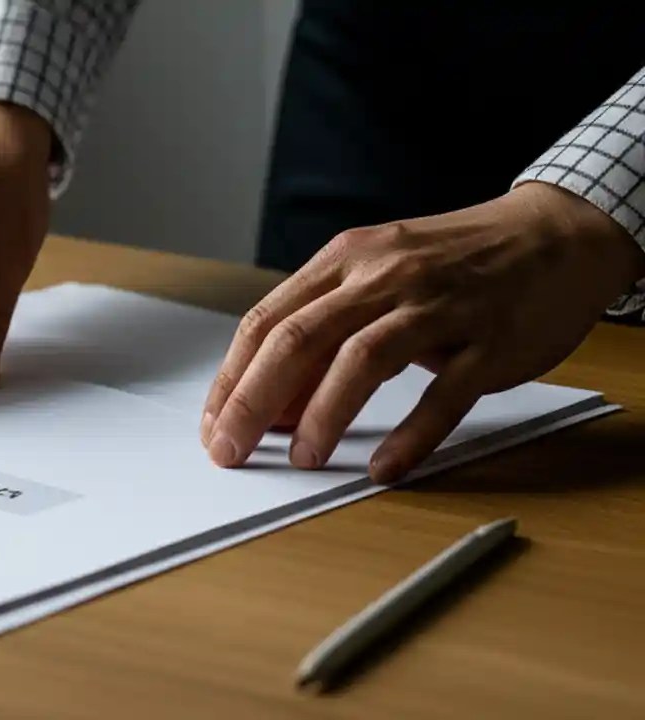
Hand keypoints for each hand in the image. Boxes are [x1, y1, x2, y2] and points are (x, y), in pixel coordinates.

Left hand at [199, 182, 644, 482]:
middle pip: (298, 339)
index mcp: (346, 260)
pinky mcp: (490, 340)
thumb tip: (271, 408)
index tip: (211, 426)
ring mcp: (439, 305)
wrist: (556, 235)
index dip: (232, 379)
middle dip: (254, 402)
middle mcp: (385, 276)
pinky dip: (410, 435)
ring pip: (362, 359)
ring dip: (323, 416)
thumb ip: (323, 335)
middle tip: (231, 450)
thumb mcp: (377, 281)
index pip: (266, 321)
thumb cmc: (453, 264)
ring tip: (303, 459)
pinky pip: (443, 393)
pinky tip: (385, 468)